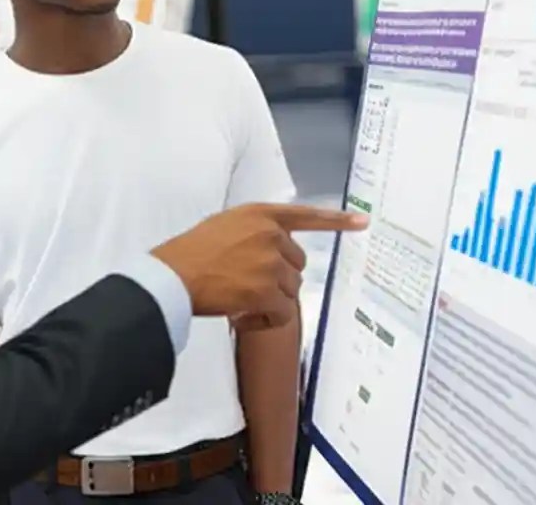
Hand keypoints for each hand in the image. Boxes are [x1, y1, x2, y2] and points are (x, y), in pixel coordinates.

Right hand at [152, 204, 367, 330]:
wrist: (172, 276)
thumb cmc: (189, 254)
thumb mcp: (224, 226)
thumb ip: (253, 231)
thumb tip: (272, 251)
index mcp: (260, 214)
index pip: (306, 215)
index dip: (336, 221)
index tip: (362, 222)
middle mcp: (270, 234)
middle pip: (297, 263)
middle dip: (278, 279)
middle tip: (249, 287)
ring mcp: (270, 262)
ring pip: (290, 290)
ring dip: (270, 301)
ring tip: (239, 302)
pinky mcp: (266, 290)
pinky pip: (282, 313)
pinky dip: (264, 321)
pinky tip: (242, 319)